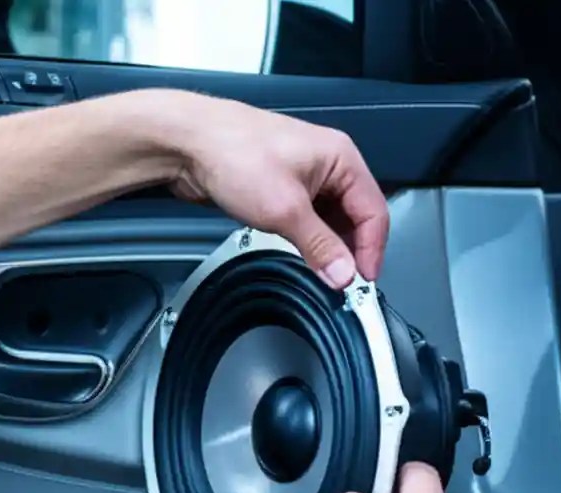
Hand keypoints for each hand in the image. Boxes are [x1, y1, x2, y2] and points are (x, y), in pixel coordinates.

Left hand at [160, 93, 388, 287]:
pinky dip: (308, 238)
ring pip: (330, 218)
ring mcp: (303, 175)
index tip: (363, 280)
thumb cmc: (235, 154)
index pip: (373, 210)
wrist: (187, 143)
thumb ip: (319, 245)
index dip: (372, 249)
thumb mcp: (285, 209)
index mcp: (341, 158)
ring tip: (323, 273)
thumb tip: (343, 274)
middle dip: (351, 249)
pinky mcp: (280, 187)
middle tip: (342, 282)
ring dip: (328, 246)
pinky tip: (303, 255)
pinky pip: (306, 217)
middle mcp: (327, 164)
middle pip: (355, 215)